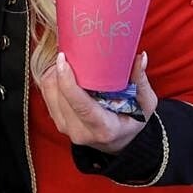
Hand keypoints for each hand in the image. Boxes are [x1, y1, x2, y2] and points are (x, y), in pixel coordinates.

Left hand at [38, 50, 154, 153]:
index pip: (80, 105)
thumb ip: (140, 81)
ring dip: (54, 72)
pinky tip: (63, 70)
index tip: (64, 58)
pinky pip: (47, 95)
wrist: (118, 142)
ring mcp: (66, 129)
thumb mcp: (145, 104)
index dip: (68, 81)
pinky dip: (52, 79)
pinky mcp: (57, 122)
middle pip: (61, 96)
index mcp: (103, 128)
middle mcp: (80, 132)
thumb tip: (139, 57)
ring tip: (68, 59)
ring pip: (50, 93)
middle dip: (60, 70)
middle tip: (70, 50)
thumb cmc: (133, 120)